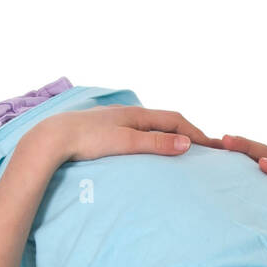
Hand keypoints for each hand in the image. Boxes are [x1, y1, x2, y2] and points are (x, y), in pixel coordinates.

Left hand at [28, 105, 221, 163]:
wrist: (52, 139)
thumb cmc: (87, 140)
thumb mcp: (125, 142)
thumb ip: (156, 144)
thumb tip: (187, 144)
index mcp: (138, 115)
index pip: (176, 120)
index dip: (196, 133)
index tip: (214, 147)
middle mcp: (129, 115)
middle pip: (166, 122)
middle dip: (187, 134)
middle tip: (204, 149)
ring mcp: (117, 123)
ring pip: (152, 128)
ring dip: (170, 137)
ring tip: (182, 152)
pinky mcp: (106, 133)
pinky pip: (139, 135)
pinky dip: (153, 141)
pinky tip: (150, 152)